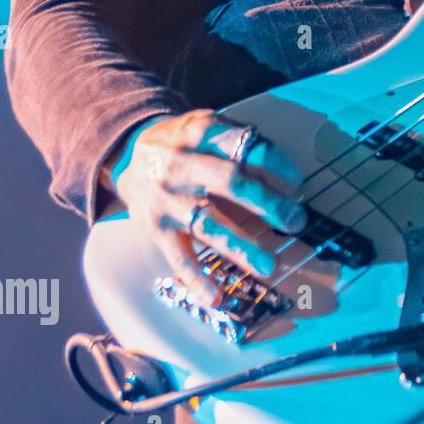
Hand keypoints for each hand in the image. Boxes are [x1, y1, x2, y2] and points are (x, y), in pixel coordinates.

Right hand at [104, 110, 306, 306]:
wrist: (125, 156)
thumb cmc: (182, 143)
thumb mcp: (205, 126)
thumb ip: (239, 142)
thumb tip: (284, 176)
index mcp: (199, 134)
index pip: (243, 147)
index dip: (275, 163)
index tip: (298, 182)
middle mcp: (181, 166)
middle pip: (230, 184)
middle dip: (267, 204)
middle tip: (296, 221)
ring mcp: (167, 200)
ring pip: (207, 225)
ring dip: (240, 247)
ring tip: (269, 266)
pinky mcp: (156, 229)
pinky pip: (178, 257)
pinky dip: (196, 279)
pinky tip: (216, 297)